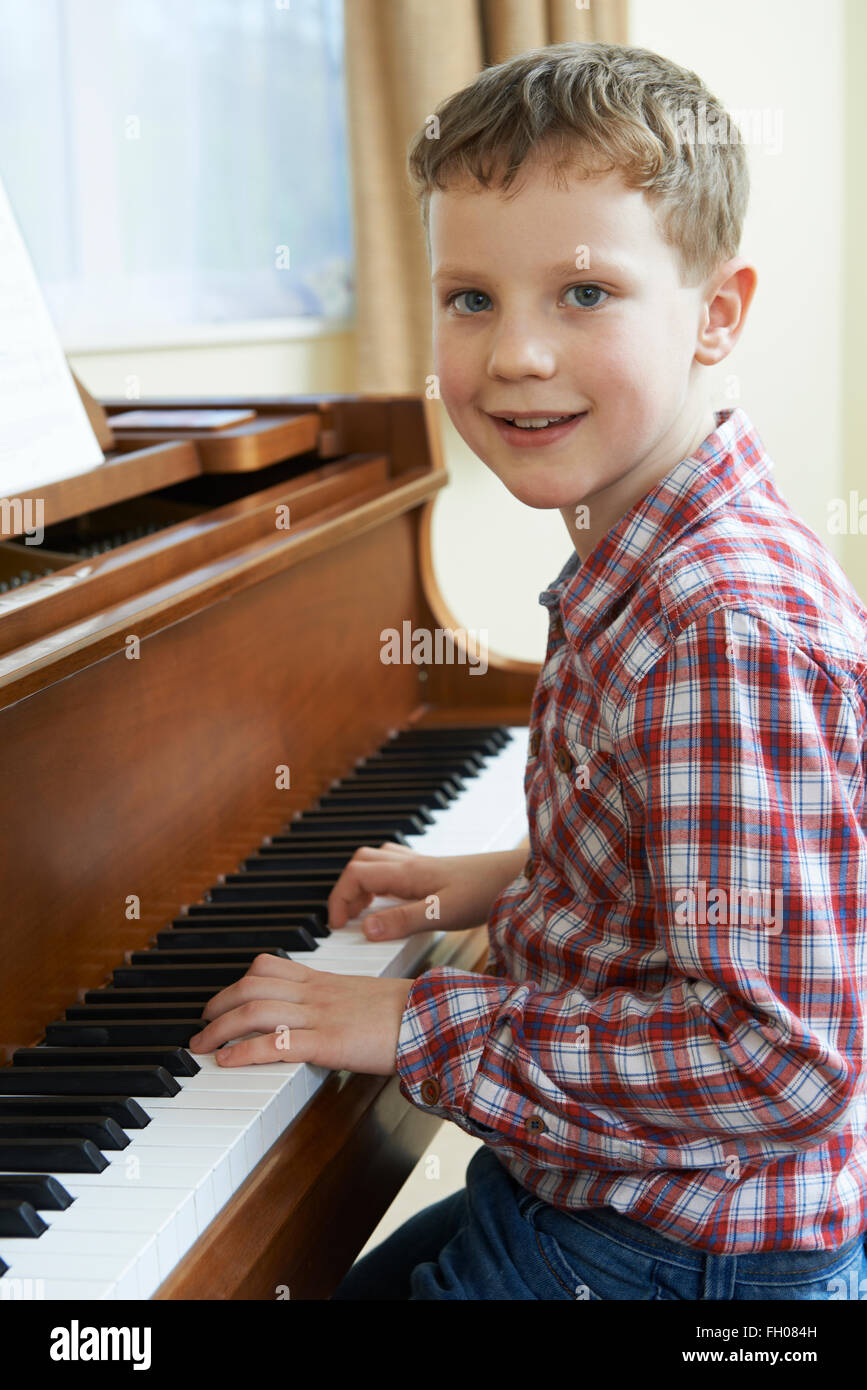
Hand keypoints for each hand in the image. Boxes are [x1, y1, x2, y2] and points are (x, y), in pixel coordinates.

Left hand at [187, 953, 413, 1074]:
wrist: (431, 1020)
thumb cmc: (405, 1014)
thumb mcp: (363, 999)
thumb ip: (338, 1002)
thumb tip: (323, 1019)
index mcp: (325, 980)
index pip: (269, 968)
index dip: (239, 982)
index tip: (225, 999)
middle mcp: (317, 992)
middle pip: (252, 986)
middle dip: (219, 1003)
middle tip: (203, 1023)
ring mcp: (321, 1015)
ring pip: (256, 1011)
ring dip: (220, 1028)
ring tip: (203, 1046)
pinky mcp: (327, 1042)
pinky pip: (276, 1043)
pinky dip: (244, 1051)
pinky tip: (227, 1061)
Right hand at [328, 841, 526, 940]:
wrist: (514, 876)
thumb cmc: (484, 891)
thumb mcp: (442, 913)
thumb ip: (403, 921)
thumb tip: (365, 929)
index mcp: (406, 873)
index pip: (355, 875)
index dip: (339, 899)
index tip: (338, 925)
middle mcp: (409, 864)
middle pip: (361, 864)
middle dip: (346, 889)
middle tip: (347, 919)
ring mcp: (421, 864)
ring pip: (377, 862)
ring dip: (362, 882)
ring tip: (364, 911)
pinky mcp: (433, 870)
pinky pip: (395, 865)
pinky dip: (382, 880)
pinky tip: (394, 899)